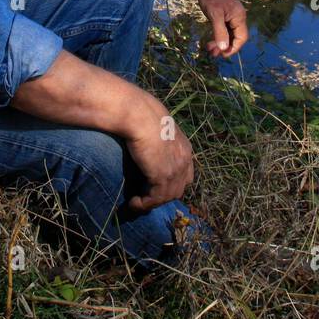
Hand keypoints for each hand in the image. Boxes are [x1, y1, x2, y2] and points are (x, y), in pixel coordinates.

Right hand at [124, 93, 193, 212]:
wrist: (138, 114)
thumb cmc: (143, 115)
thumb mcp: (158, 129)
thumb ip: (159, 141)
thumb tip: (148, 147)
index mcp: (185, 148)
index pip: (185, 175)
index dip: (172, 184)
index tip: (156, 187)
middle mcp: (184, 160)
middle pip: (178, 188)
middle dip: (162, 196)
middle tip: (144, 198)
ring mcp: (176, 169)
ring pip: (166, 196)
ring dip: (151, 203)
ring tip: (135, 203)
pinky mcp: (162, 176)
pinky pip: (155, 199)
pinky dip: (144, 204)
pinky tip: (132, 203)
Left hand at [195, 0, 248, 57]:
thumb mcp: (214, 15)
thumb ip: (220, 31)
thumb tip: (223, 48)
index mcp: (239, 17)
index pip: (242, 38)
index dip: (233, 48)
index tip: (222, 55)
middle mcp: (238, 16)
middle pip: (235, 36)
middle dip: (225, 46)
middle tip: (212, 53)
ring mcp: (232, 14)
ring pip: (229, 32)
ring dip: (221, 41)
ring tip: (209, 47)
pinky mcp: (225, 11)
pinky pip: (225, 27)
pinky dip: (219, 34)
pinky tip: (211, 38)